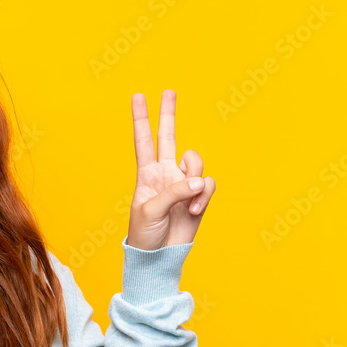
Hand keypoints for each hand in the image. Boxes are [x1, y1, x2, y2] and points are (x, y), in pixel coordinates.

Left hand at [125, 90, 215, 250]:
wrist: (159, 256)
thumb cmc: (145, 234)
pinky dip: (204, 196)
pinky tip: (194, 211)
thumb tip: (198, 180)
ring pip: (196, 162)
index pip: (143, 140)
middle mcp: (165, 173)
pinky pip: (208, 184)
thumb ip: (174, 192)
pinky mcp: (199, 196)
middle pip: (168, 136)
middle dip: (168, 114)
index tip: (137, 96)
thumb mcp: (151, 211)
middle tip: (168, 91)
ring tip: (189, 205)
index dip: (141, 119)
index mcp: (146, 174)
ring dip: (195, 181)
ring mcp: (183, 183)